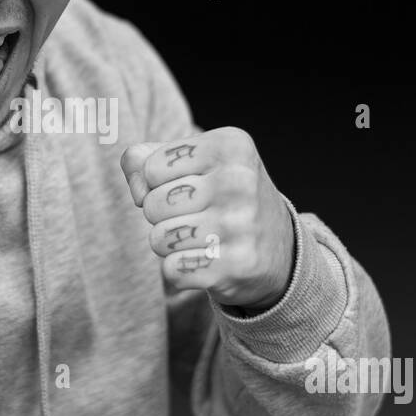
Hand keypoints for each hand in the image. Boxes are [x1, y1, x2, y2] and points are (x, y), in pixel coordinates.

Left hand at [120, 127, 294, 313]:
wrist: (278, 249)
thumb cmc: (222, 197)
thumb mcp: (194, 163)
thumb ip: (145, 160)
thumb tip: (137, 190)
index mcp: (230, 145)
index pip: (151, 167)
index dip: (156, 183)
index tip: (188, 187)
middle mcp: (239, 181)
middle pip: (152, 204)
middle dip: (162, 216)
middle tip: (197, 216)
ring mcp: (240, 225)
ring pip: (159, 238)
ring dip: (171, 244)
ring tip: (201, 239)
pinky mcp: (236, 266)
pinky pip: (172, 270)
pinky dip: (181, 271)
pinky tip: (207, 262)